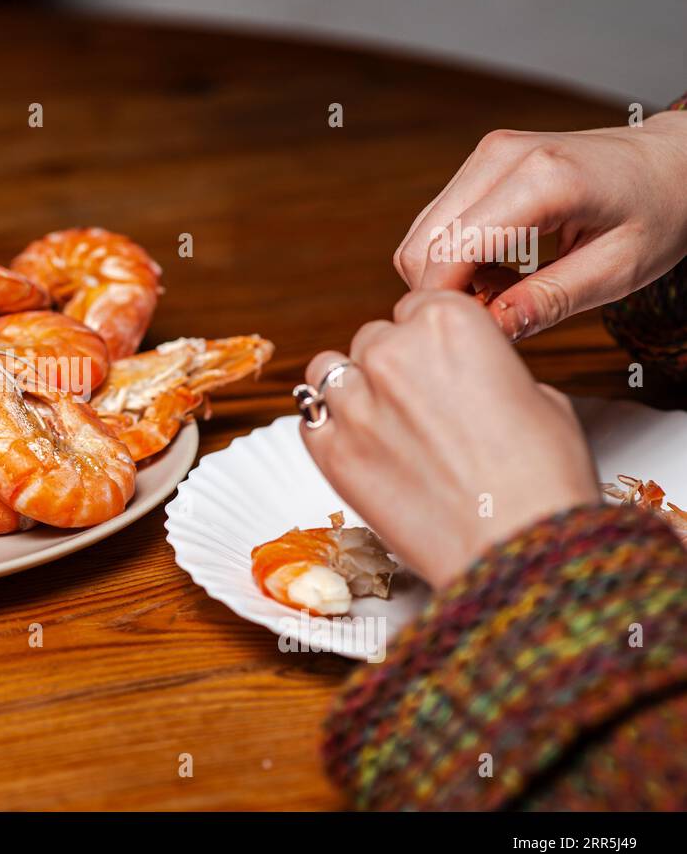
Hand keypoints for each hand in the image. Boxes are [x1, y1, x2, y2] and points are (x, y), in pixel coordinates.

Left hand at [302, 290, 599, 588]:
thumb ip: (485, 368)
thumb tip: (466, 376)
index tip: (437, 361)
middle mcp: (393, 351)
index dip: (427, 336)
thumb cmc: (542, 478)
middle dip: (392, 365)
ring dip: (352, 390)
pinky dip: (329, 429)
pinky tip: (361, 451)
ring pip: (330, 372)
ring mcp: (355, 402)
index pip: (417, 306)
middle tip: (419, 407)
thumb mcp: (537, 395)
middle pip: (374, 338)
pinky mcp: (330, 451)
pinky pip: (310, 420)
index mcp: (449, 322)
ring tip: (383, 425)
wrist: (518, 548)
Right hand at [393, 111, 686, 338]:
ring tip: (502, 290)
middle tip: (494, 316)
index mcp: (542, 179)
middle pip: (422, 245)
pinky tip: (496, 268)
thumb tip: (490, 328)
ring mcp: (488, 154)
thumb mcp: (617, 271)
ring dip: (447, 275)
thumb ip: (549, 301)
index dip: (449, 304)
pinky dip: (453, 256)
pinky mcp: (481, 161)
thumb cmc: (658, 212)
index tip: (477, 333)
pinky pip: (438, 222)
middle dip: (443, 292)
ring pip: (422, 235)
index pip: (450, 254)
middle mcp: (502, 156)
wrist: (675, 162)